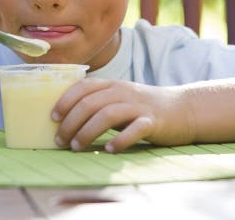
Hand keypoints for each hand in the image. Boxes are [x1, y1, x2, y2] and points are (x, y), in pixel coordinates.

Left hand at [51, 78, 194, 152]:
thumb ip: (98, 104)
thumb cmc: (142, 108)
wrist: (182, 110)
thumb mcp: (119, 99)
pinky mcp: (153, 121)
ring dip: (88, 131)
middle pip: (90, 103)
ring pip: (108, 114)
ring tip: (77, 147)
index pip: (83, 86)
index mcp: (112, 85)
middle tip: (60, 141)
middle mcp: (123, 92)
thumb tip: (65, 120)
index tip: (52, 117)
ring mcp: (139, 106)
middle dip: (71, 122)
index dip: (65, 100)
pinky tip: (109, 150)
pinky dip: (120, 140)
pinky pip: (135, 129)